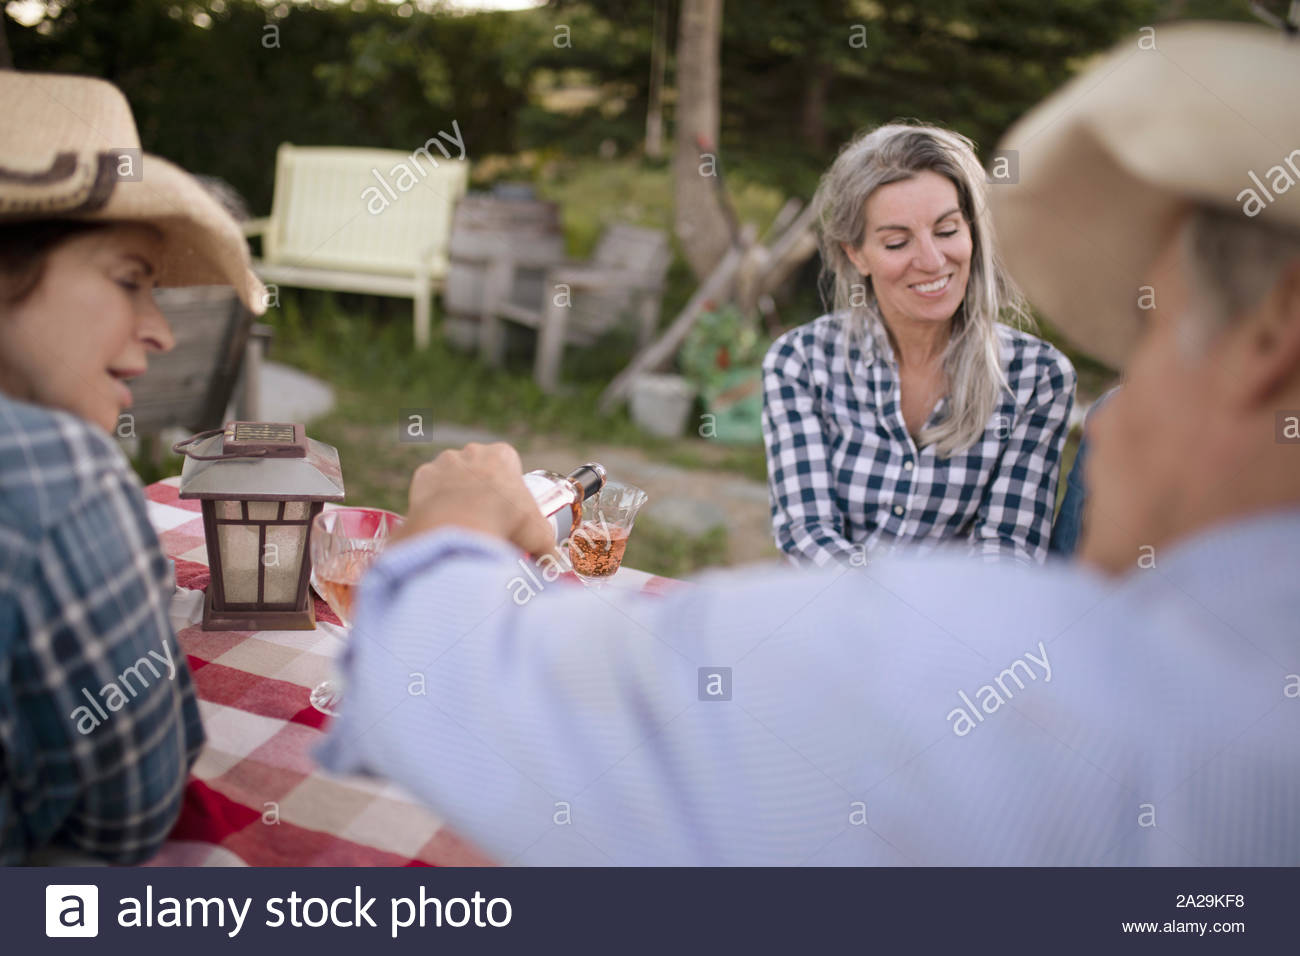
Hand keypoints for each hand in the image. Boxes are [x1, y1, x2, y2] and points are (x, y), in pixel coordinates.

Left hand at [392, 443, 557, 558]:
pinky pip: (428, 488)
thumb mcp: (538, 535)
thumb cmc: (505, 522)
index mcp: (502, 456)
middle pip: (477, 467)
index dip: (506, 484)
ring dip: (454, 492)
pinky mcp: (423, 476)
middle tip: (484, 515)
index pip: (506, 462)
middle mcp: (473, 452)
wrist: (461, 526)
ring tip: (460, 521)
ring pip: (451, 475)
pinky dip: (432, 502)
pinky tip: (440, 520)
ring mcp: (445, 462)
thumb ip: (547, 550)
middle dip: (479, 487)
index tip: (506, 506)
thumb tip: (555, 569)